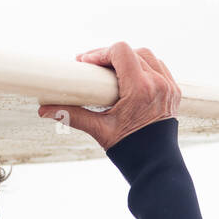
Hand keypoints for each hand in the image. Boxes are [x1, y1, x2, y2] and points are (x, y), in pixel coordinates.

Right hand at [39, 42, 180, 150]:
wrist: (156, 166)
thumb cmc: (129, 150)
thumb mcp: (100, 131)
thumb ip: (73, 116)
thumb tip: (44, 110)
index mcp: (140, 90)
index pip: (121, 52)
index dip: (100, 53)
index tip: (86, 63)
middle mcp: (157, 84)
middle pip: (133, 52)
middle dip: (110, 56)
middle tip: (93, 67)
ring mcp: (168, 87)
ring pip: (148, 57)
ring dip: (129, 59)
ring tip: (111, 70)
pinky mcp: (174, 92)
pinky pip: (160, 68)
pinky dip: (145, 67)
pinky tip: (130, 76)